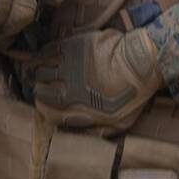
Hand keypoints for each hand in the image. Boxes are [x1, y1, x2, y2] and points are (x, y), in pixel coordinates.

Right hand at [32, 27, 161, 131]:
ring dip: (39, 71)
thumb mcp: (118, 124)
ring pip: (40, 69)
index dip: (43, 108)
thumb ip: (95, 131)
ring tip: (42, 71)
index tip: (46, 105)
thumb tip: (76, 133)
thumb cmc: (133, 96)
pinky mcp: (71, 46)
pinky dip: (43, 54)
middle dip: (40, 89)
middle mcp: (64, 87)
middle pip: (39, 89)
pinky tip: (46, 56)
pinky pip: (48, 50)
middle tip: (43, 86)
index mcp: (74, 108)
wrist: (139, 65)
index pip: (46, 110)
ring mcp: (66, 65)